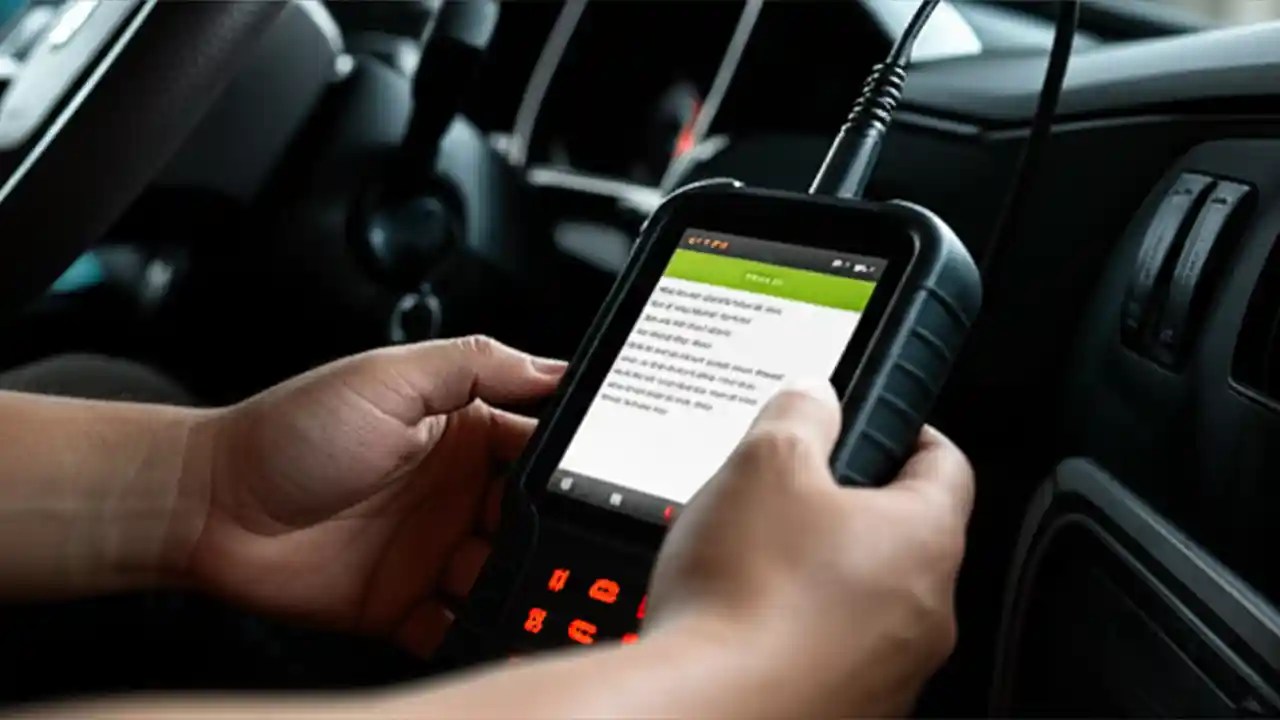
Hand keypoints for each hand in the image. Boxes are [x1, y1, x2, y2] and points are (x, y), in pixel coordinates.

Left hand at [183, 336, 563, 654]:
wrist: (208, 507)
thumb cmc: (288, 432)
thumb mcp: (387, 377)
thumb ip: (475, 366)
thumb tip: (554, 367)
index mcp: (461, 434)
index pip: (541, 450)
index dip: (573, 469)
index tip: (603, 488)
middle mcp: (455, 495)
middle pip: (533, 522)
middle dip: (554, 538)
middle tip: (565, 550)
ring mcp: (433, 553)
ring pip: (505, 578)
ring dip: (520, 587)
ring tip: (523, 587)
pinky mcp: (405, 605)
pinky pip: (458, 628)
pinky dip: (478, 634)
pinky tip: (482, 627)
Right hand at [646, 382, 973, 716]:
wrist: (712, 712)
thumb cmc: (747, 599)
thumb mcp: (765, 464)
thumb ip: (799, 414)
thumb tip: (813, 396)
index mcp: (922, 536)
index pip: (945, 462)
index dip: (908, 429)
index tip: (878, 420)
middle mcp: (925, 610)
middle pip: (900, 534)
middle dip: (847, 506)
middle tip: (790, 490)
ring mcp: (892, 669)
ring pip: (866, 598)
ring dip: (822, 574)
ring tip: (755, 559)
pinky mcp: (852, 708)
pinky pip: (834, 652)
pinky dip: (799, 630)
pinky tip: (746, 619)